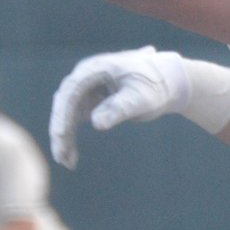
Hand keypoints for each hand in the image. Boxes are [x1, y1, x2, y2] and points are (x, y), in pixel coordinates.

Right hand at [49, 47, 229, 167]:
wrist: (169, 82)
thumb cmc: (157, 86)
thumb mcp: (142, 98)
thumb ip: (120, 108)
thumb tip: (96, 123)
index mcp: (97, 68)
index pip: (72, 90)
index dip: (63, 113)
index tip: (61, 134)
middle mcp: (87, 75)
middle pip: (64, 102)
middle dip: (60, 129)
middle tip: (61, 156)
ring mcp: (87, 88)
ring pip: (66, 114)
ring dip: (63, 137)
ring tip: (66, 162)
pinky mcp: (90, 100)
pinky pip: (74, 120)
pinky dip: (71, 138)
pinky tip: (71, 158)